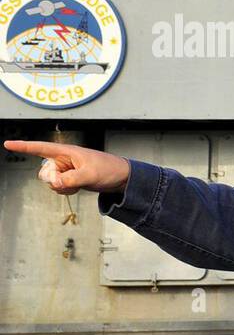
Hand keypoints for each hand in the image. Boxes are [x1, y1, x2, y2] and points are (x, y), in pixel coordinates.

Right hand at [3, 140, 129, 195]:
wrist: (121, 178)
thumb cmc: (108, 170)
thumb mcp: (90, 175)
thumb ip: (70, 180)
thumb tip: (55, 183)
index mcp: (66, 151)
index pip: (40, 148)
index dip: (23, 147)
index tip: (7, 144)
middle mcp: (62, 159)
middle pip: (44, 173)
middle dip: (54, 181)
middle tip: (72, 180)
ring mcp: (64, 170)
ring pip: (50, 182)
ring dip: (61, 187)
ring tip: (79, 182)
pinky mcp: (68, 178)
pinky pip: (57, 188)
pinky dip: (65, 191)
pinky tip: (78, 188)